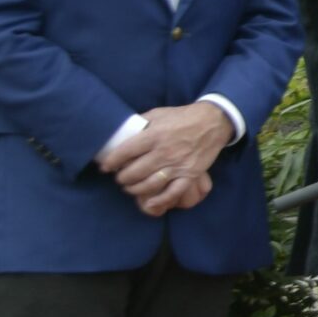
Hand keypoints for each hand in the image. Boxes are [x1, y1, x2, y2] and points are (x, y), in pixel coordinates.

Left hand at [100, 102, 230, 210]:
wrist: (213, 122)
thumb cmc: (182, 117)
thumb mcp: (158, 113)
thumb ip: (141, 124)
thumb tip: (124, 133)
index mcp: (154, 135)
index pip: (126, 152)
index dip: (111, 162)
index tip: (105, 167)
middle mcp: (164, 152)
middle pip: (135, 172)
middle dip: (122, 178)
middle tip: (119, 178)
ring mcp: (177, 165)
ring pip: (149, 184)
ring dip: (135, 189)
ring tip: (129, 187)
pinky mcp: (189, 174)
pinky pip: (173, 192)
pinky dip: (159, 200)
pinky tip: (149, 203)